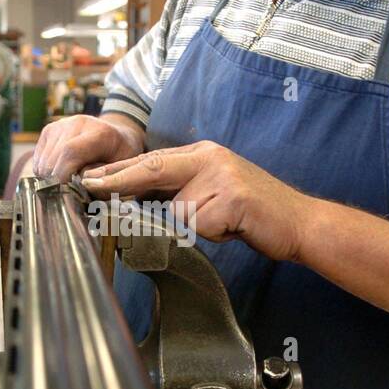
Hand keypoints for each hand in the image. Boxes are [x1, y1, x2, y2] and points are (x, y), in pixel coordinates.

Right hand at [32, 114, 144, 183]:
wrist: (116, 136)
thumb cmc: (119, 158)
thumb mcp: (121, 171)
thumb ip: (102, 180)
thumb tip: (79, 186)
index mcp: (100, 132)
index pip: (70, 151)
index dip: (63, 175)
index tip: (65, 193)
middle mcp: (78, 123)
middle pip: (54, 158)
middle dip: (56, 182)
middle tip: (67, 195)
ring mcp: (61, 124)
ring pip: (43, 161)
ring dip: (50, 179)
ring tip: (66, 183)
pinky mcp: (49, 130)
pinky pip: (38, 160)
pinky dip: (44, 173)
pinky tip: (60, 174)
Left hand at [81, 140, 309, 261]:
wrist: (299, 223)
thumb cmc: (252, 215)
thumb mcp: (212, 195)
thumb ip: (179, 193)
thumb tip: (135, 201)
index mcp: (202, 154)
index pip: (152, 161)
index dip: (120, 170)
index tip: (91, 178)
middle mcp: (210, 157)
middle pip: (154, 167)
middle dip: (119, 179)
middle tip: (89, 185)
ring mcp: (222, 174)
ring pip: (180, 209)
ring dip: (197, 226)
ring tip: (226, 224)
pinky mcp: (234, 196)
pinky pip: (202, 224)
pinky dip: (214, 233)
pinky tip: (235, 227)